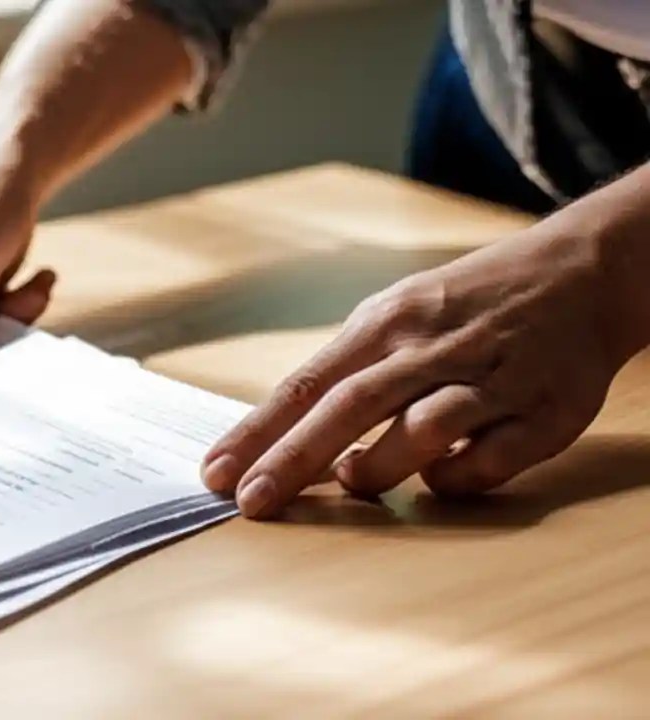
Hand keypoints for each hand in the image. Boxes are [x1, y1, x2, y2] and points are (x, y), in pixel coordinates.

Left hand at [200, 228, 634, 518]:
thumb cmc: (466, 306)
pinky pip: (492, 459)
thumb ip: (347, 375)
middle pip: (350, 406)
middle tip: (251, 501)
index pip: (307, 382)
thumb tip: (284, 438)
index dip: (258, 431)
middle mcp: (431, 347)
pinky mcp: (546, 411)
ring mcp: (490, 378)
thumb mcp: (397, 315)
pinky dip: (457, 478)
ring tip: (352, 482)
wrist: (584, 272)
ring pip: (421, 430)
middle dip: (293, 458)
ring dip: (377, 466)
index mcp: (387, 322)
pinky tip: (438, 480)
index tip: (216, 472)